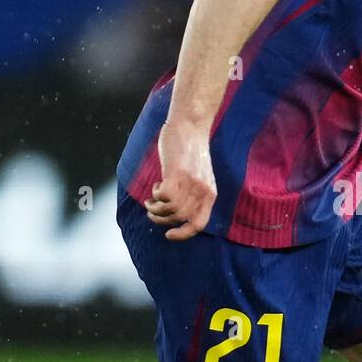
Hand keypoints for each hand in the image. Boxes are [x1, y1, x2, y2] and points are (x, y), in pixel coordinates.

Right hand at [145, 119, 216, 239]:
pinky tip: (156, 185)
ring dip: (155, 208)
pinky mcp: (177, 172)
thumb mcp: (199, 177)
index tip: (168, 235)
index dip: (183, 234)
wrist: (191, 126)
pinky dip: (156, 194)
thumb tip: (174, 214)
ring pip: (170, 209)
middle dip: (161, 219)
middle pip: (179, 218)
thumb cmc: (191, 151)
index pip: (199, 224)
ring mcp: (191, 182)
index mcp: (210, 194)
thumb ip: (192, 194)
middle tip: (151, 210)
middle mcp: (203, 191)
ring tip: (151, 200)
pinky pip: (163, 196)